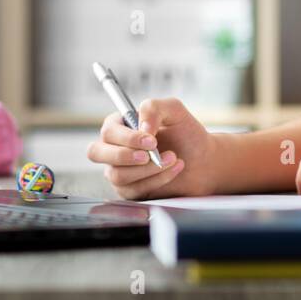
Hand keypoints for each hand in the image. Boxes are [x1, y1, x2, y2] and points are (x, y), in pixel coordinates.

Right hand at [87, 97, 219, 199]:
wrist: (204, 162)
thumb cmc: (187, 134)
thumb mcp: (174, 111)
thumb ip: (154, 108)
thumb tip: (141, 128)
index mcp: (120, 126)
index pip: (108, 131)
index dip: (127, 137)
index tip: (152, 140)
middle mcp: (114, 148)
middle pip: (96, 153)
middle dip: (124, 156)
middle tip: (150, 155)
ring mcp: (119, 170)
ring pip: (117, 174)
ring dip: (148, 169)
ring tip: (173, 158)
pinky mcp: (129, 190)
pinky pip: (133, 190)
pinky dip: (157, 180)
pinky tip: (174, 169)